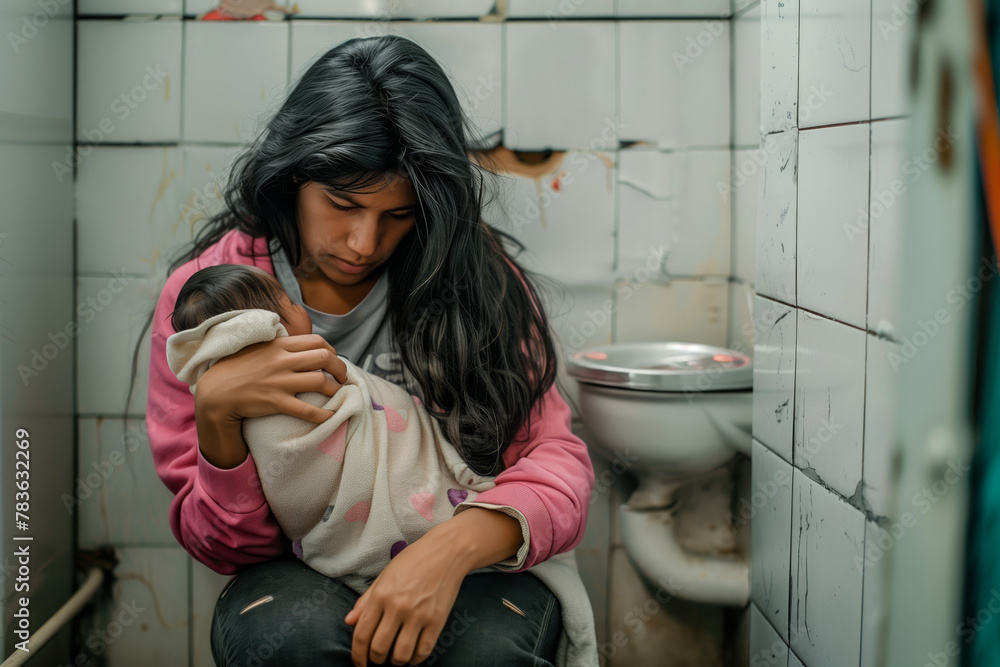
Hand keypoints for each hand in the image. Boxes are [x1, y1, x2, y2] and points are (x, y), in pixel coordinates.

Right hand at [194, 334, 346, 468]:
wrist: (217, 392)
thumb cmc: (238, 368)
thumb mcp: (259, 348)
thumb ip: (281, 345)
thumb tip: (303, 344)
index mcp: (279, 345)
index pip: (317, 341)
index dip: (331, 350)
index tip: (332, 359)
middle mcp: (282, 361)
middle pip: (324, 358)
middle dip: (340, 368)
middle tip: (342, 377)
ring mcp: (279, 382)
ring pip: (319, 381)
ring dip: (334, 388)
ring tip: (336, 393)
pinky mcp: (276, 402)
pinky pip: (306, 410)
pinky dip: (323, 414)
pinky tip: (330, 416)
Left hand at [344, 508, 521, 665]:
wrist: (447, 551)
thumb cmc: (414, 560)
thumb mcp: (385, 575)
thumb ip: (366, 600)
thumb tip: (349, 621)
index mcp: (381, 594)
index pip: (361, 634)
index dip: (357, 654)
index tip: (359, 662)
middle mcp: (398, 606)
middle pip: (379, 648)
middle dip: (375, 659)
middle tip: (377, 659)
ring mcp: (419, 615)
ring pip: (401, 654)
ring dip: (395, 662)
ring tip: (395, 657)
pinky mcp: (437, 620)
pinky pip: (423, 651)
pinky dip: (415, 660)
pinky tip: (412, 655)